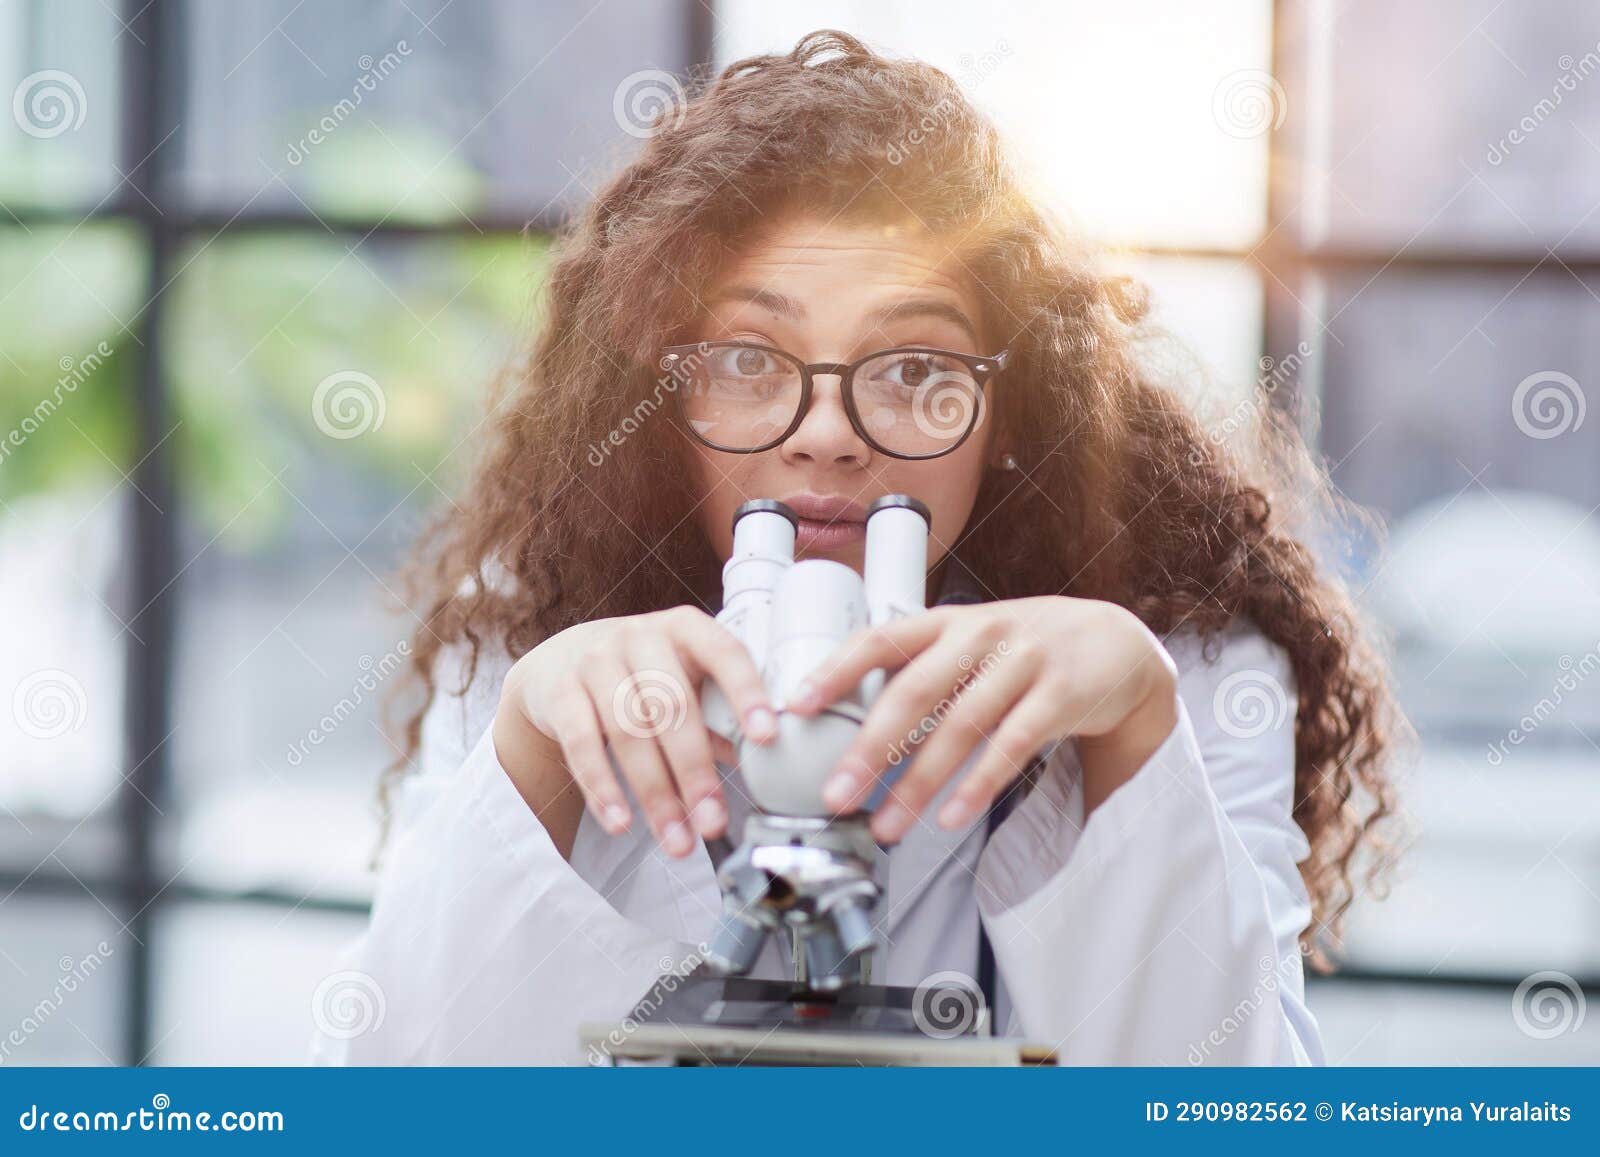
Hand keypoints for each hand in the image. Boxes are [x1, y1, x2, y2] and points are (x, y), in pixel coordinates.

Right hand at [494, 606, 776, 857]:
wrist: (563, 660)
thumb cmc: (644, 675)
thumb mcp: (685, 680)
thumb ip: (720, 715)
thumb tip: (760, 762)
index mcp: (686, 629)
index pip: (724, 652)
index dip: (747, 693)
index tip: (766, 737)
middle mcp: (640, 636)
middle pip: (672, 706)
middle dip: (695, 771)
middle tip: (714, 822)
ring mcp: (595, 661)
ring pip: (628, 732)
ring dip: (655, 794)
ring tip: (676, 840)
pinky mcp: (560, 692)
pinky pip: (581, 745)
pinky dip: (603, 790)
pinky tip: (621, 822)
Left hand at [788, 596, 1178, 842]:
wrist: (1117, 645)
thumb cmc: (1027, 652)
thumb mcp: (972, 646)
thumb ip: (923, 674)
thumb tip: (854, 726)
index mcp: (948, 623)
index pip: (880, 638)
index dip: (836, 669)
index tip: (797, 706)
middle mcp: (981, 635)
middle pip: (915, 691)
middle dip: (870, 747)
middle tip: (836, 794)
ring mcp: (1024, 662)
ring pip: (960, 726)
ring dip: (918, 782)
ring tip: (887, 826)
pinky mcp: (1061, 695)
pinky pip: (1012, 748)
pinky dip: (977, 787)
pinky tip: (950, 818)